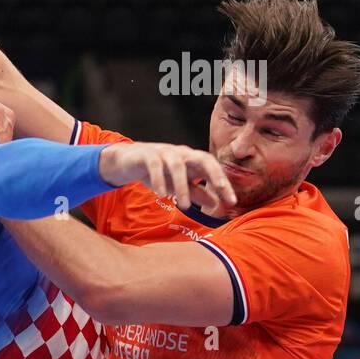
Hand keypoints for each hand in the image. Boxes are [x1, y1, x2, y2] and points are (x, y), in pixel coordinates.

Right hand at [99, 143, 236, 212]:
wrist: (128, 161)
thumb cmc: (158, 172)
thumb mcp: (178, 185)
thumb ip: (196, 192)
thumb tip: (216, 203)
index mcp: (191, 160)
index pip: (212, 168)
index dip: (223, 182)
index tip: (232, 201)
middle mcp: (181, 153)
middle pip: (203, 158)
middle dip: (214, 175)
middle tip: (221, 193)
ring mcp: (164, 152)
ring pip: (177, 165)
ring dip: (182, 186)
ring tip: (185, 206)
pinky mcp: (146, 154)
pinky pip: (155, 165)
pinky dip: (159, 179)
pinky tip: (161, 194)